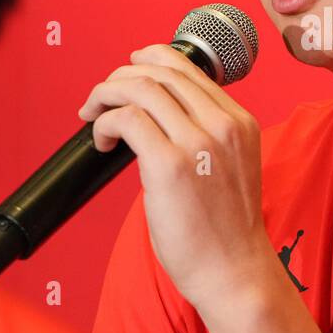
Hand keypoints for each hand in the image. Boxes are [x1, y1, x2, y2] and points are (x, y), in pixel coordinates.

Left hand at [77, 44, 275, 311]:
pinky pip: (128, 119)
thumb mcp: (229, 167)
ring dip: (107, 94)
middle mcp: (223, 124)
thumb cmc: (225, 232)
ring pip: (141, 88)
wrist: (234, 272)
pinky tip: (102, 141)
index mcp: (240, 122)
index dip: (150, 60)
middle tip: (101, 98)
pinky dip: (106, 122)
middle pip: (162, 70)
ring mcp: (198, 142)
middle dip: (121, 76)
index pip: (189, 68)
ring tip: (93, 115)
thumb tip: (155, 119)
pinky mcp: (170, 165)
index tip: (128, 71)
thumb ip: (205, 136)